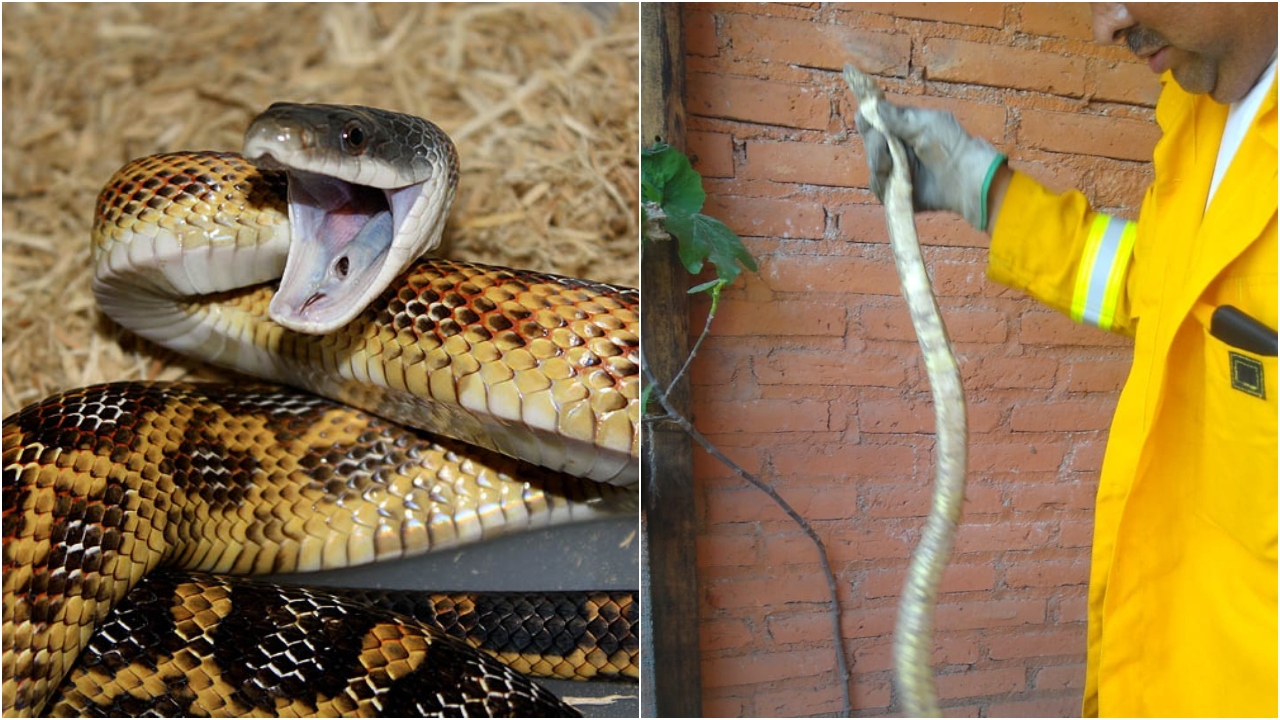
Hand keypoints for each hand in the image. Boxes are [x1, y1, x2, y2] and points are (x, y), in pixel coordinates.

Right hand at [856, 102, 1004, 230]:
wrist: (964, 177)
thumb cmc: (950, 145)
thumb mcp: (925, 124)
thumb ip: (897, 117)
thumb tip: (875, 104)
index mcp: (903, 129)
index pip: (876, 123)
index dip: (867, 121)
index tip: (863, 120)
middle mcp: (897, 150)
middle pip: (870, 144)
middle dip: (874, 146)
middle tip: (884, 149)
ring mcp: (897, 171)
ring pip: (873, 167)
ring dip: (878, 166)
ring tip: (891, 167)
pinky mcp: (897, 191)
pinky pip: (879, 188)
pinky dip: (882, 184)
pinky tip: (892, 181)